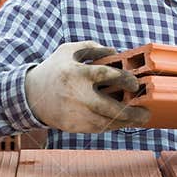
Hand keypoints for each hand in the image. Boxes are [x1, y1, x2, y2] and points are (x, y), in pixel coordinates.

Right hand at [25, 41, 150, 132]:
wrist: (30, 94)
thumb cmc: (53, 69)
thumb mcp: (68, 51)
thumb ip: (92, 48)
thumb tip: (115, 52)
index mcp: (77, 73)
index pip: (107, 75)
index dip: (125, 80)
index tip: (135, 83)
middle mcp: (77, 95)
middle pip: (110, 107)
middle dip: (131, 112)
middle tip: (146, 113)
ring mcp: (74, 113)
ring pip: (106, 122)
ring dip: (125, 123)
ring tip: (138, 120)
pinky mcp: (72, 126)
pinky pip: (97, 129)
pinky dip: (111, 126)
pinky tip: (120, 123)